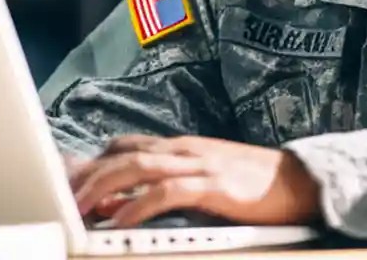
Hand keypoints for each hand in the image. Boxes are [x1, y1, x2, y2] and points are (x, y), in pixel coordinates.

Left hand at [71, 135, 320, 227]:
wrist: (302, 182)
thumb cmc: (254, 185)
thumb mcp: (206, 179)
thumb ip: (170, 185)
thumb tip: (126, 203)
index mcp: (182, 147)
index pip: (126, 145)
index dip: (93, 162)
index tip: (67, 181)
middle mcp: (185, 150)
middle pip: (124, 154)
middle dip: (89, 176)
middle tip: (63, 198)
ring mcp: (200, 164)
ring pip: (139, 167)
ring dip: (104, 187)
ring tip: (81, 209)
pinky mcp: (215, 185)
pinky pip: (168, 193)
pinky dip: (139, 206)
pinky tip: (121, 222)